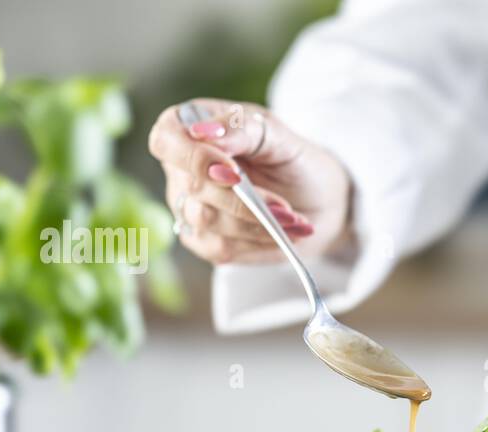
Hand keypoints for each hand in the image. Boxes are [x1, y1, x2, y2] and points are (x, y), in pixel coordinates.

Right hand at [148, 98, 353, 263]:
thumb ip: (242, 128)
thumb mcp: (277, 134)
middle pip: (193, 188)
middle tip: (285, 206)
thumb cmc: (294, 160)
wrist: (320, 202)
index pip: (166, 140)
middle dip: (242, 200)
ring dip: (256, 222)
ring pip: (207, 221)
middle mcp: (182, 170)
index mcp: (190, 129)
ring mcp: (190, 208)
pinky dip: (259, 240)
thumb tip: (207, 131)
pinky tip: (284, 232)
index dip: (194, 158)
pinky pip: (221, 247)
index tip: (233, 171)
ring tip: (293, 218)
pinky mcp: (206, 242)